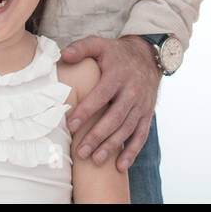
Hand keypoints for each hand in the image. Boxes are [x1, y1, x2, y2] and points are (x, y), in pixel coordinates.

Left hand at [59, 35, 161, 172]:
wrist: (148, 56)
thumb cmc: (117, 53)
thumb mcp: (100, 44)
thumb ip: (81, 48)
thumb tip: (62, 55)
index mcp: (118, 75)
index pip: (101, 95)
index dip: (86, 110)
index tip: (70, 125)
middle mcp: (132, 91)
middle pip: (115, 117)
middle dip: (97, 136)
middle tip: (80, 152)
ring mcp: (141, 104)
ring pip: (127, 129)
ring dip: (112, 146)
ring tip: (95, 160)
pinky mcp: (147, 114)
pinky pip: (141, 135)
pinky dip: (132, 152)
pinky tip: (119, 166)